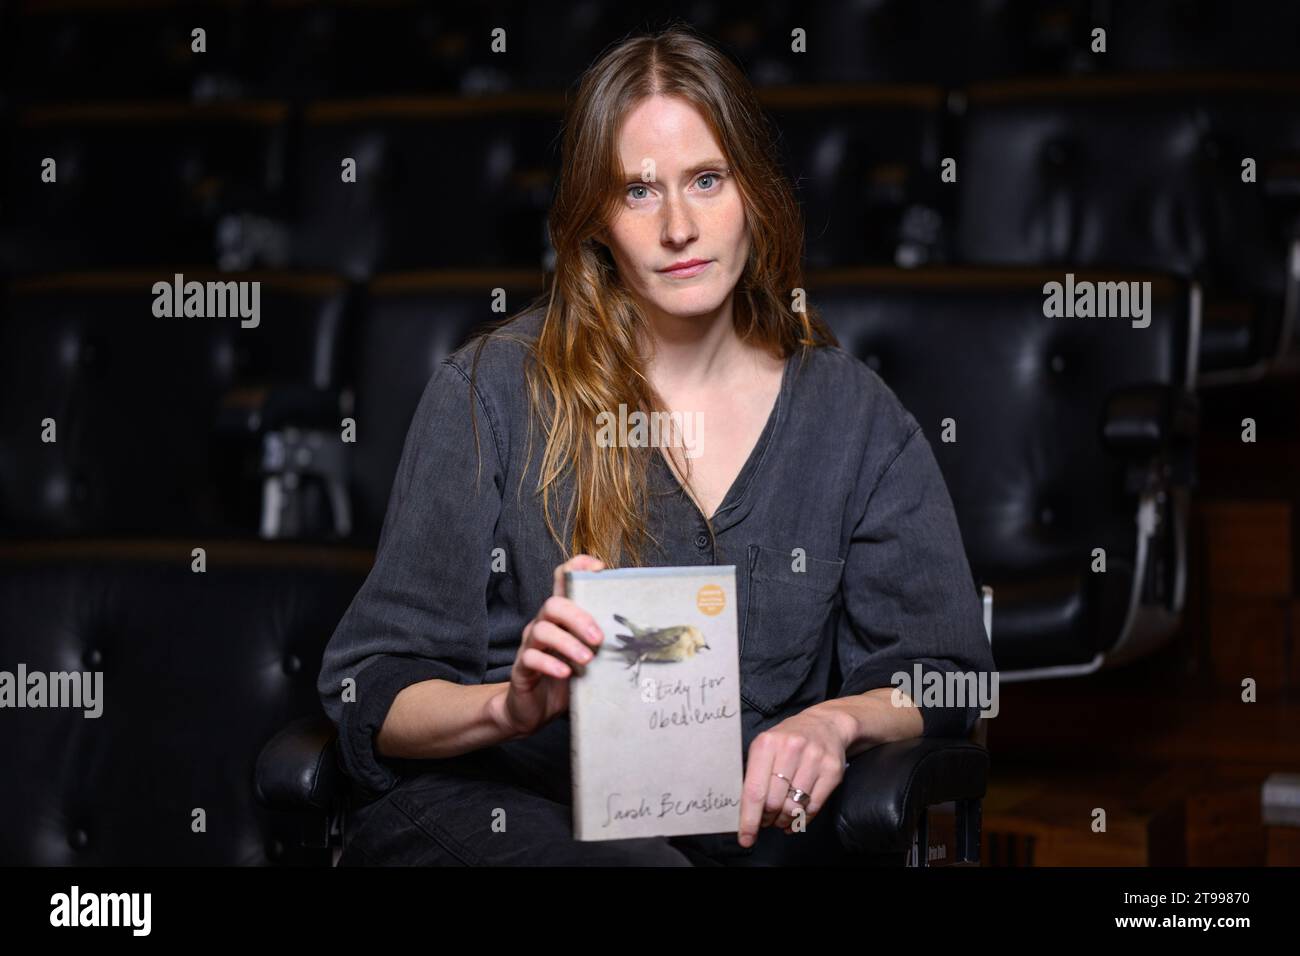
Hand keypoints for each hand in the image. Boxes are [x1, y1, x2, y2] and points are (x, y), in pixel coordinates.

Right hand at [499, 554, 605, 737]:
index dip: (576, 567)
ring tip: (587, 660)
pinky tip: (565, 673)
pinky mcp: (522, 668)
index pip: (563, 581)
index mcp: (561, 618)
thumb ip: (604, 644)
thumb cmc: (566, 679)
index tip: (599, 568)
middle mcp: (543, 625)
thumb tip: (642, 639)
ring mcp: (530, 645)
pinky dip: (550, 664)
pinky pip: (531, 658)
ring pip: (542, 629)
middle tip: (599, 638)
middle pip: (554, 604)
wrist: (534, 711)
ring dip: (567, 642)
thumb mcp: (588, 657)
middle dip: (578, 617)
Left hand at [737, 705, 849, 846]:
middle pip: (773, 802)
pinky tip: (796, 818)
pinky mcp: (832, 771)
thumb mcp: (765, 747)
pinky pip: (814, 807)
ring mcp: (814, 759)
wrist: (825, 724)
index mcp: (767, 743)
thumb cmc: (788, 740)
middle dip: (767, 818)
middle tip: (766, 818)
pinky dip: (802, 819)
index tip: (746, 838)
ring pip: (794, 807)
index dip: (749, 819)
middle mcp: (791, 748)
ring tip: (781, 817)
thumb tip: (743, 811)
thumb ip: (753, 774)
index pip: (754, 790)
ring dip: (784, 819)